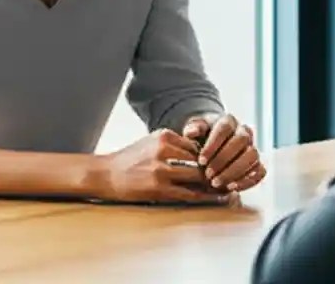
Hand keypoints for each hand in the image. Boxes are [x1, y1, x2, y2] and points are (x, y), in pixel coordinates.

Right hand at [95, 129, 230, 204]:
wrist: (106, 174)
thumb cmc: (130, 158)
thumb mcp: (151, 141)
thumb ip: (174, 143)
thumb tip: (202, 153)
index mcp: (163, 135)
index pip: (196, 145)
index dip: (210, 156)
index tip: (221, 162)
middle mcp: (163, 149)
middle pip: (200, 159)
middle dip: (215, 169)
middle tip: (228, 176)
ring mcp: (160, 170)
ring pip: (197, 176)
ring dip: (212, 183)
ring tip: (225, 188)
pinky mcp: (158, 188)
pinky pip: (188, 193)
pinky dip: (205, 196)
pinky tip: (214, 198)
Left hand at [183, 113, 266, 192]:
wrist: (213, 144)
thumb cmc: (203, 136)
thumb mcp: (195, 129)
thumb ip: (192, 129)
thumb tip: (191, 132)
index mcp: (228, 120)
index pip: (224, 128)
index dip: (213, 145)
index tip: (201, 160)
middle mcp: (244, 132)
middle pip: (240, 141)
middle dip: (223, 160)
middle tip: (208, 174)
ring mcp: (253, 147)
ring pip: (252, 156)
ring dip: (234, 171)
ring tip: (216, 183)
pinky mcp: (258, 163)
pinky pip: (260, 171)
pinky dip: (247, 181)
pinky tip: (231, 188)